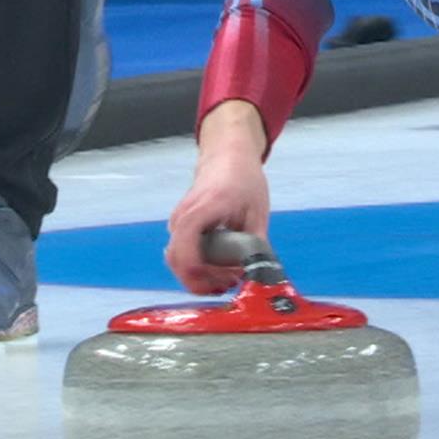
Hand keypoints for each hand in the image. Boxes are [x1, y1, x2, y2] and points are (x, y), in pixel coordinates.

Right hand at [165, 106, 272, 293]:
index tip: (226, 281)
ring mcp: (178, 222)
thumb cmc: (243, 179)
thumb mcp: (257, 213)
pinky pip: (181, 254)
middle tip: (230, 284)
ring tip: (227, 278)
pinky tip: (219, 269)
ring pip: (177, 261)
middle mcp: (183, 217)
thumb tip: (262, 275)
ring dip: (199, 276)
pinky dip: (196, 267)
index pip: (186, 252)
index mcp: (203, 210)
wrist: (227, 155)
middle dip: (202, 282)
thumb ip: (257, 245)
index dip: (202, 276)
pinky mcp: (179, 226)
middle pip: (178, 263)